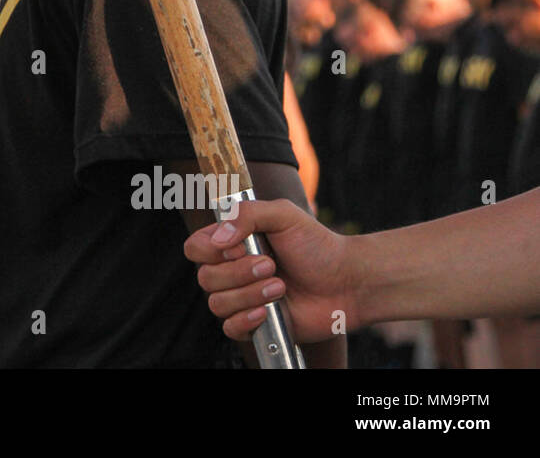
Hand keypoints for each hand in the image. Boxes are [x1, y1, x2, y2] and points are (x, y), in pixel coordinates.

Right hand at [183, 198, 358, 343]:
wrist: (347, 282)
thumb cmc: (317, 246)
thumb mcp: (284, 214)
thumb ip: (247, 214)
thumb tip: (218, 238)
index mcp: (232, 243)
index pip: (195, 247)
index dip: (209, 249)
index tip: (238, 246)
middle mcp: (231, 271)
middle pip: (204, 278)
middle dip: (238, 273)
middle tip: (271, 266)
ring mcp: (241, 298)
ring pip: (217, 304)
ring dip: (249, 295)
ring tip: (280, 287)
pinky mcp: (254, 324)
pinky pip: (230, 329)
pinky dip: (245, 320)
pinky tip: (267, 311)